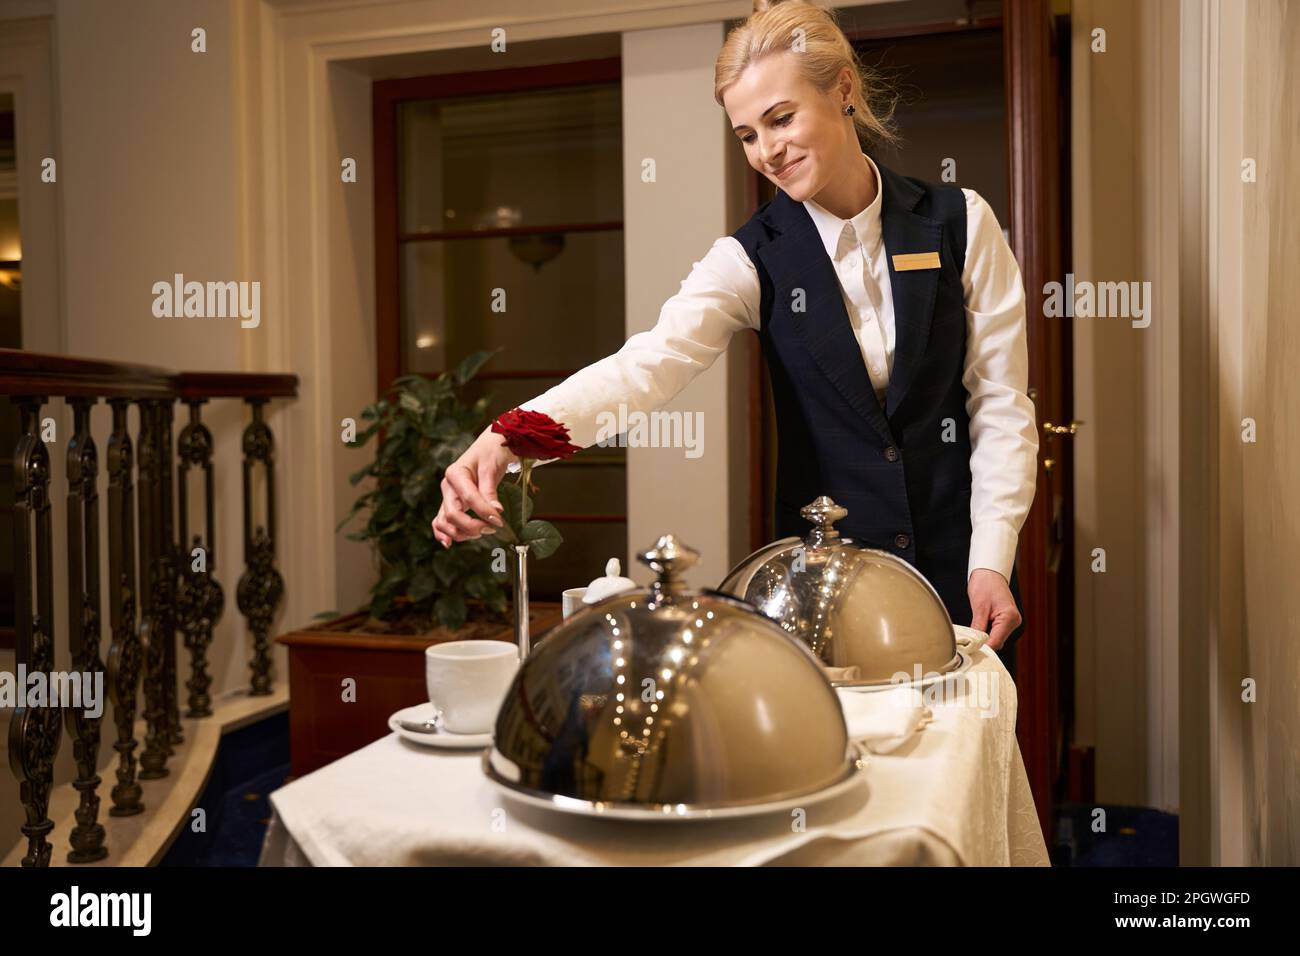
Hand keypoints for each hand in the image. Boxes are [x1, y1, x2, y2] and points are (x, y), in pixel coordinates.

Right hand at [431, 428, 516, 546]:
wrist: (489, 447)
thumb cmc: (491, 453)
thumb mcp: (492, 468)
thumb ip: (490, 491)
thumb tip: (495, 512)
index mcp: (455, 473)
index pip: (468, 498)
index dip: (484, 512)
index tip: (499, 521)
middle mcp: (448, 486)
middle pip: (452, 514)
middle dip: (471, 526)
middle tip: (492, 529)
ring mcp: (448, 496)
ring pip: (444, 521)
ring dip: (460, 533)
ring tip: (480, 533)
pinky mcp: (451, 504)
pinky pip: (441, 521)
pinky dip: (444, 533)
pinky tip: (449, 543)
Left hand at [967, 568, 1021, 650]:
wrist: (989, 572)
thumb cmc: (985, 584)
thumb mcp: (979, 607)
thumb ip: (978, 628)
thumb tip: (973, 644)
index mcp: (1009, 618)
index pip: (996, 641)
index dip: (982, 648)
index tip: (969, 652)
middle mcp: (1014, 622)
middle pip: (997, 642)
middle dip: (982, 645)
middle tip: (966, 647)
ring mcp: (1011, 622)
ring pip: (996, 639)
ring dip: (984, 640)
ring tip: (969, 639)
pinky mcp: (1006, 621)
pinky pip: (996, 633)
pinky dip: (986, 635)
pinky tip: (976, 634)